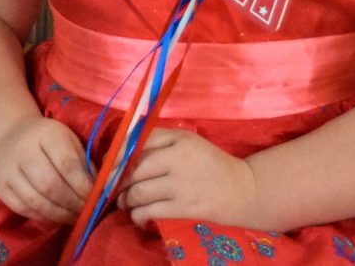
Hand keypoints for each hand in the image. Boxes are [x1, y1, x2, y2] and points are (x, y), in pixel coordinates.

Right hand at [0, 114, 93, 223]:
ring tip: (75, 217)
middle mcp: (22, 151)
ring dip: (60, 214)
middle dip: (73, 203)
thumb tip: (100, 190)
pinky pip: (24, 209)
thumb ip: (83, 162)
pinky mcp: (0, 188)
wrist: (9, 135)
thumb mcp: (68, 139)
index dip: (84, 186)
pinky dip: (44, 217)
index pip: (67, 164)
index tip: (97, 198)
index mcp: (45, 134)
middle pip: (50, 185)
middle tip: (87, 212)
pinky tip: (57, 215)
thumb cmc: (47, 139)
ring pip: (36, 201)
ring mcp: (7, 171)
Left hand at [116, 128, 260, 226]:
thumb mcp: (189, 142)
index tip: (110, 164)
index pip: (139, 141)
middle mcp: (178, 158)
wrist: (244, 190)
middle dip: (118, 180)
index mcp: (178, 139)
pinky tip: (138, 216)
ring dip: (125, 200)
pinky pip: (150, 211)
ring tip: (124, 203)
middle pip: (134, 168)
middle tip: (112, 188)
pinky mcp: (185, 207)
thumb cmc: (212, 164)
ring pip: (138, 192)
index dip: (119, 154)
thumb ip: (161, 140)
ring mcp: (181, 184)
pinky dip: (138, 215)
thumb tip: (123, 147)